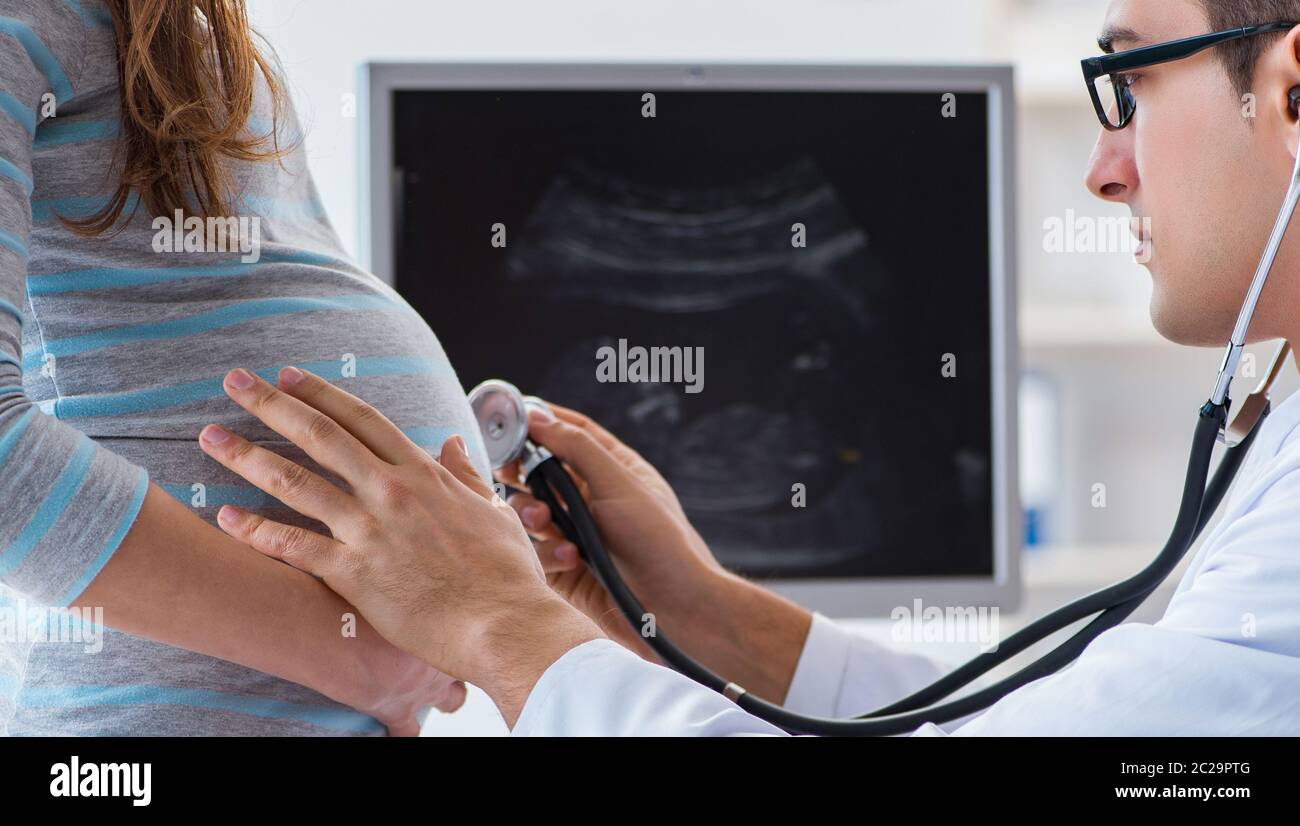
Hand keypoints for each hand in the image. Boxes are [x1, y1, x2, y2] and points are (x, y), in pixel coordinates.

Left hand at [197, 367, 602, 725]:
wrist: (504, 625)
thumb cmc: (506, 574)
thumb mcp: (492, 511)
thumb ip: (465, 474)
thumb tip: (452, 443)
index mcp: (423, 473)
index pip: (362, 419)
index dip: (322, 393)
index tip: (290, 376)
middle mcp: (390, 491)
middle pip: (320, 436)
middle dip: (271, 405)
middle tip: (234, 383)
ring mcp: (369, 531)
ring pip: (295, 483)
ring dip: (247, 457)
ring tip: (211, 438)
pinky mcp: (354, 574)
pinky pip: (294, 547)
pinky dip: (256, 531)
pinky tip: (225, 517)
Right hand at [500, 403, 812, 702]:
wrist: (675, 610)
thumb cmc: (660, 541)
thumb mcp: (619, 484)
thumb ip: (576, 447)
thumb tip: (539, 416)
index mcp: (613, 471)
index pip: (573, 433)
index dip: (542, 421)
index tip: (511, 416)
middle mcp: (592, 499)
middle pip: (541, 472)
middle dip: (523, 473)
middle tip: (509, 473)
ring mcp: (577, 534)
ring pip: (531, 512)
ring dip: (532, 514)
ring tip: (545, 521)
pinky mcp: (565, 569)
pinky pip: (537, 551)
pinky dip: (546, 551)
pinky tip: (569, 557)